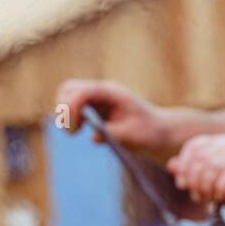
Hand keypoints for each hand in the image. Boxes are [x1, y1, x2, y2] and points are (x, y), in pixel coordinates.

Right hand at [55, 80, 176, 157]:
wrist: (159, 132)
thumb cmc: (149, 133)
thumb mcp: (134, 136)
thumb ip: (114, 134)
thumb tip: (93, 137)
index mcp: (112, 93)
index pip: (82, 92)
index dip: (71, 108)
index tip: (74, 129)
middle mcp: (102, 91)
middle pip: (68, 88)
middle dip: (64, 109)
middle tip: (73, 131)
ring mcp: (97, 97)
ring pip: (67, 95)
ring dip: (65, 113)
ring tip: (75, 131)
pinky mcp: (94, 106)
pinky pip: (72, 105)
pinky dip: (70, 117)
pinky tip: (79, 129)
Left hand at [166, 134, 224, 210]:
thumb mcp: (215, 181)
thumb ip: (194, 173)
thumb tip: (171, 166)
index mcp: (220, 142)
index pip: (193, 148)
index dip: (185, 168)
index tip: (186, 186)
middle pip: (200, 159)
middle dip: (194, 182)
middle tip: (200, 197)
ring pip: (212, 168)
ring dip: (207, 188)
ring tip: (212, 198)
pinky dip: (221, 190)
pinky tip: (223, 197)